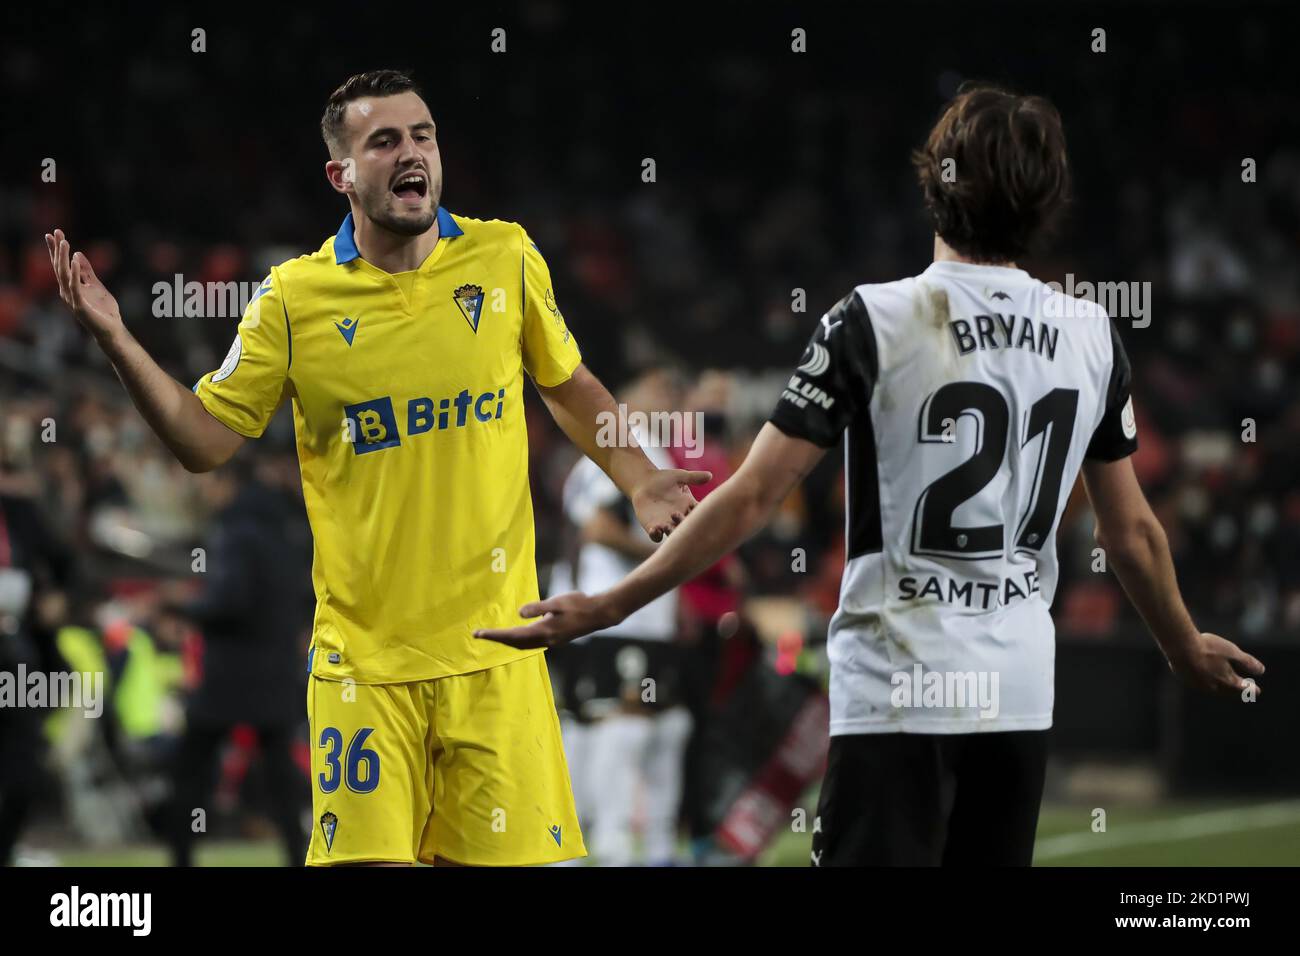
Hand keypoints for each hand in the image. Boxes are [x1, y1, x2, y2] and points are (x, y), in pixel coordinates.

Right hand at [45, 229, 123, 342]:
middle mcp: (66, 291)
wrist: (112, 329)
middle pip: (59, 266)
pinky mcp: (79, 305)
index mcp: (70, 286)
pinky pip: (75, 287)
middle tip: (56, 232)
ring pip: (63, 274)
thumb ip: (87, 271)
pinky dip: (74, 273)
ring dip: (63, 257)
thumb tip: (77, 253)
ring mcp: (71, 299)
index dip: (56, 250)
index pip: (61, 265)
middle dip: (57, 249)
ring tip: (64, 242)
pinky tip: (74, 261)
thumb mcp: (96, 285)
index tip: (54, 234)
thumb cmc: (104, 310)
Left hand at [473, 592, 619, 648]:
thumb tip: (519, 612)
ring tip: (493, 636)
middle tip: (479, 635)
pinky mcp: (554, 639)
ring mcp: (551, 641)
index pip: (513, 635)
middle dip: (497, 639)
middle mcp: (545, 640)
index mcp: (544, 631)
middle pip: (515, 643)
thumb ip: (538, 607)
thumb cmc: (579, 604)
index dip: (494, 635)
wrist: (599, 614)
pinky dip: (518, 641)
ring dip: (507, 642)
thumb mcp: (557, 602)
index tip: (478, 634)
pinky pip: (530, 643)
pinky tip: (516, 635)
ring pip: (522, 645)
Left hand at [631, 468, 711, 540]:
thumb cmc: (662, 478)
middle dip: (685, 524)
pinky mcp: (653, 527)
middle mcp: (679, 517)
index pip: (698, 514)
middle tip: (677, 515)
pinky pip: (656, 537)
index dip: (700, 515)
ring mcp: (667, 524)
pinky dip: (656, 535)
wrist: (643, 482)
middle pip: (687, 527)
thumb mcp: (679, 476)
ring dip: (671, 532)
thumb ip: (694, 477)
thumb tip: (710, 475)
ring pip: (673, 534)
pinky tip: (654, 529)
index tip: (697, 510)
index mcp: (689, 506)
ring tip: (666, 525)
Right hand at [1167, 632, 1263, 697]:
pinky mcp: (1185, 678)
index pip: (1242, 687)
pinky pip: (1199, 684)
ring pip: (1212, 689)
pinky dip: (1205, 683)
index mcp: (1226, 679)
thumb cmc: (1208, 648)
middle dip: (1236, 691)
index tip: (1257, 691)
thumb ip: (1247, 662)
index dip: (1251, 689)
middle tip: (1242, 692)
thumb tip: (1262, 671)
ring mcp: (1198, 683)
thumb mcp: (1232, 651)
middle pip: (1227, 691)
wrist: (1181, 647)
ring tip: (1223, 686)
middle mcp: (1213, 685)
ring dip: (1220, 689)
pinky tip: (1203, 678)